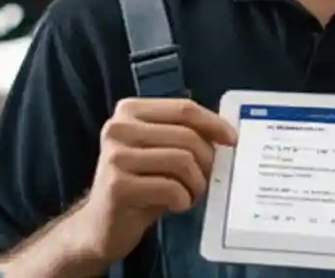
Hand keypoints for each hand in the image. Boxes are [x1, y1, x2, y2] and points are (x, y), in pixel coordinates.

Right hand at [74, 98, 237, 264]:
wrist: (102, 224)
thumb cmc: (139, 184)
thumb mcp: (158, 151)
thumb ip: (182, 135)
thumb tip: (225, 134)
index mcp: (129, 111)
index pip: (183, 109)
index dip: (213, 123)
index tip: (232, 140)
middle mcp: (118, 128)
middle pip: (186, 136)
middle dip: (206, 161)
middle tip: (205, 180)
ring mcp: (115, 157)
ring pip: (182, 161)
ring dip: (196, 184)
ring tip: (190, 194)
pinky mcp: (118, 186)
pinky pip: (170, 188)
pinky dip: (183, 199)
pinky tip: (175, 205)